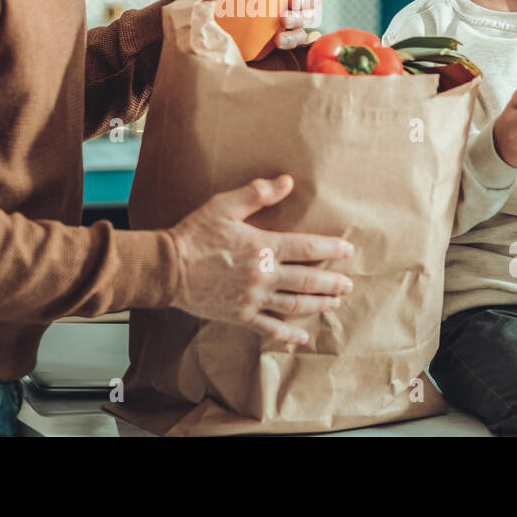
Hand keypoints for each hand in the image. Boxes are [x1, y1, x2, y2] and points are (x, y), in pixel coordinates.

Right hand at [168, 174, 353, 345]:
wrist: (167, 268)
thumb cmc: (195, 234)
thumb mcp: (224, 205)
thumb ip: (257, 193)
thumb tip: (287, 181)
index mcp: (263, 247)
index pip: (307, 248)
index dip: (330, 249)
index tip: (347, 250)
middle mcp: (263, 275)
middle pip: (308, 280)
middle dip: (332, 282)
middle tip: (349, 284)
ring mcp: (253, 298)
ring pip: (295, 304)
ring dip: (319, 304)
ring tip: (335, 303)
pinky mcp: (240, 315)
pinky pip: (270, 327)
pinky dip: (289, 333)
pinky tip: (303, 335)